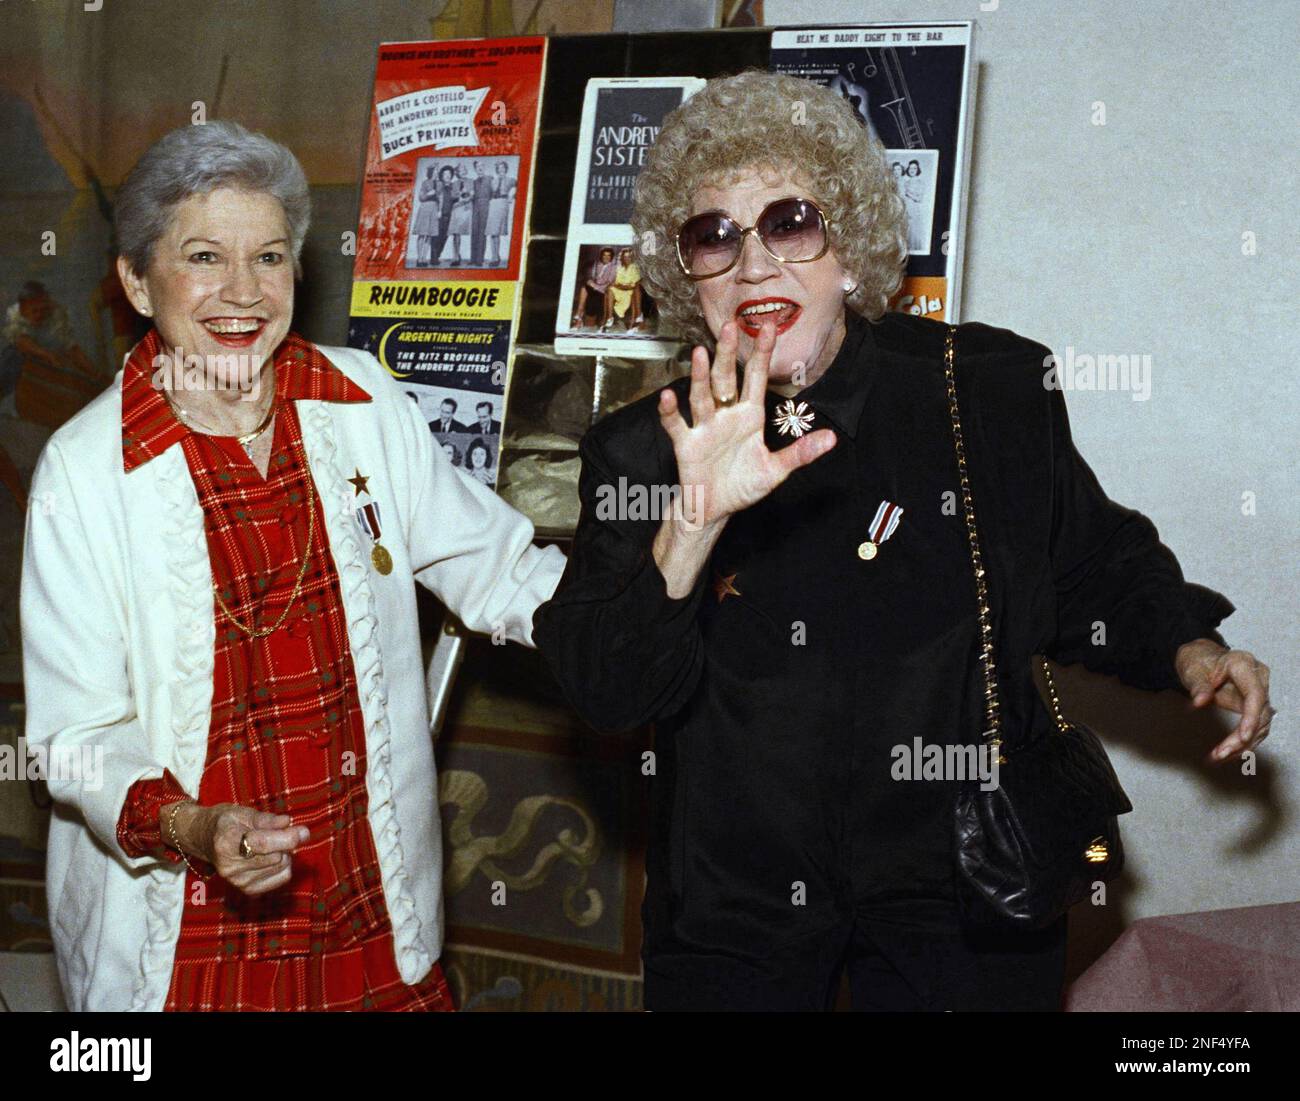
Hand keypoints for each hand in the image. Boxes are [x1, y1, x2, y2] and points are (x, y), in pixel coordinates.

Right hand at [171, 802, 309, 895]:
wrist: (204, 840)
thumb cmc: (226, 822)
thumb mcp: (243, 812)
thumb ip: (268, 819)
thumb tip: (289, 823)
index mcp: (226, 842)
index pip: (263, 844)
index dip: (287, 838)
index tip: (304, 832)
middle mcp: (229, 866)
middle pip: (275, 857)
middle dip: (286, 842)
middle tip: (279, 832)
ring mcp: (237, 881)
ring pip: (281, 867)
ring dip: (285, 853)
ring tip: (270, 845)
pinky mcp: (247, 890)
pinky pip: (281, 878)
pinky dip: (284, 866)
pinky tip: (272, 857)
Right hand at [657, 318, 836, 530]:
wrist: (714, 508)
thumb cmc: (742, 485)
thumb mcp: (776, 470)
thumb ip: (801, 453)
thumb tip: (832, 439)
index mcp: (749, 416)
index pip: (756, 378)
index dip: (762, 353)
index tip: (769, 327)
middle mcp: (726, 415)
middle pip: (726, 379)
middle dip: (728, 354)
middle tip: (730, 326)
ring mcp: (705, 427)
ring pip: (701, 396)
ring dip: (700, 376)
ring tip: (699, 354)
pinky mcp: (686, 444)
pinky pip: (676, 424)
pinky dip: (670, 412)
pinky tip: (668, 397)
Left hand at [1174, 639, 1274, 763]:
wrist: (1201, 657)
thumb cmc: (1197, 661)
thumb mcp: (1192, 670)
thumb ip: (1198, 686)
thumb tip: (1199, 701)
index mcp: (1243, 665)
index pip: (1255, 695)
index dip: (1251, 718)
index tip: (1242, 737)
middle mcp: (1258, 677)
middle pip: (1260, 713)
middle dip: (1242, 738)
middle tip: (1220, 753)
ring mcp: (1260, 691)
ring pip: (1261, 724)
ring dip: (1243, 744)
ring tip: (1220, 756)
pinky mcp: (1256, 704)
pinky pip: (1256, 726)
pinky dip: (1244, 741)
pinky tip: (1228, 752)